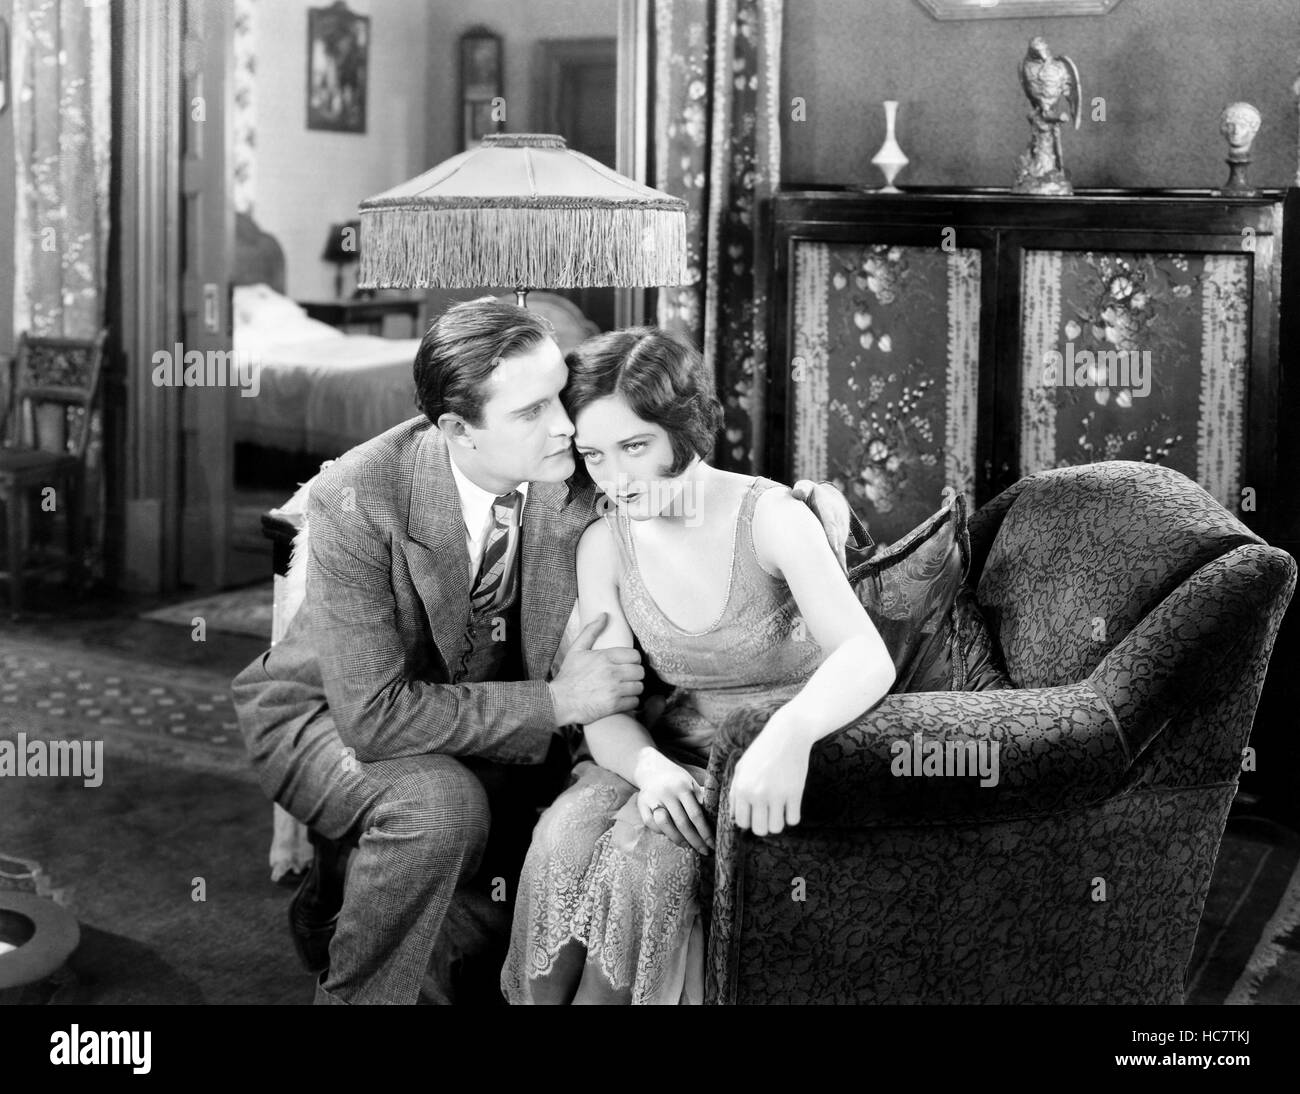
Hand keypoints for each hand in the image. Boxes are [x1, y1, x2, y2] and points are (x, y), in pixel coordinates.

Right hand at [548, 613, 643, 725]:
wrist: (560, 701)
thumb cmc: (569, 675)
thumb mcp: (577, 649)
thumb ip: (591, 631)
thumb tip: (604, 615)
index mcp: (605, 657)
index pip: (635, 656)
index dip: (633, 661)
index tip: (627, 665)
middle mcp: (612, 672)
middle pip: (640, 671)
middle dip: (634, 675)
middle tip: (626, 678)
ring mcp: (614, 689)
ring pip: (639, 687)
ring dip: (633, 688)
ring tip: (624, 689)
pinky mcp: (614, 705)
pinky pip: (634, 701)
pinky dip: (630, 702)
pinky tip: (621, 700)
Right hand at [634, 749, 713, 854]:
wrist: (652, 768)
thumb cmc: (678, 781)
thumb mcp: (692, 784)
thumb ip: (702, 798)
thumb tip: (719, 816)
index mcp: (682, 787)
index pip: (696, 814)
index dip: (705, 832)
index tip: (712, 844)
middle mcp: (667, 792)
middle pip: (682, 823)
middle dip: (695, 840)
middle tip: (704, 851)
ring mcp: (652, 798)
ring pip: (664, 825)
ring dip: (677, 839)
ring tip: (688, 845)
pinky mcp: (641, 804)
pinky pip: (651, 824)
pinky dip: (661, 832)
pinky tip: (670, 835)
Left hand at [728, 715, 811, 836]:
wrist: (787, 734)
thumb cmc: (761, 751)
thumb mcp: (742, 768)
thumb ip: (734, 794)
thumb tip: (734, 819)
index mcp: (742, 788)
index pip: (742, 822)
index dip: (749, 820)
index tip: (755, 811)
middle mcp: (757, 794)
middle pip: (759, 830)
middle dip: (763, 825)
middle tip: (767, 813)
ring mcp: (777, 794)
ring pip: (776, 828)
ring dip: (777, 822)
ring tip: (778, 810)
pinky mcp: (795, 793)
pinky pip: (793, 820)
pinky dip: (792, 815)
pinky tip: (790, 804)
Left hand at [791, 480, 852, 572]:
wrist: (832, 500)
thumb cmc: (813, 495)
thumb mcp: (807, 488)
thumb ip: (802, 488)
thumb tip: (797, 493)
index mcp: (828, 512)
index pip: (830, 525)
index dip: (832, 536)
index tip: (833, 547)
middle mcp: (836, 525)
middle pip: (837, 542)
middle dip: (837, 556)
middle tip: (837, 570)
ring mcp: (839, 535)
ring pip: (840, 551)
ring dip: (839, 565)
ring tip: (838, 580)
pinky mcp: (838, 544)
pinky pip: (839, 556)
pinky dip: (839, 567)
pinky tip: (841, 579)